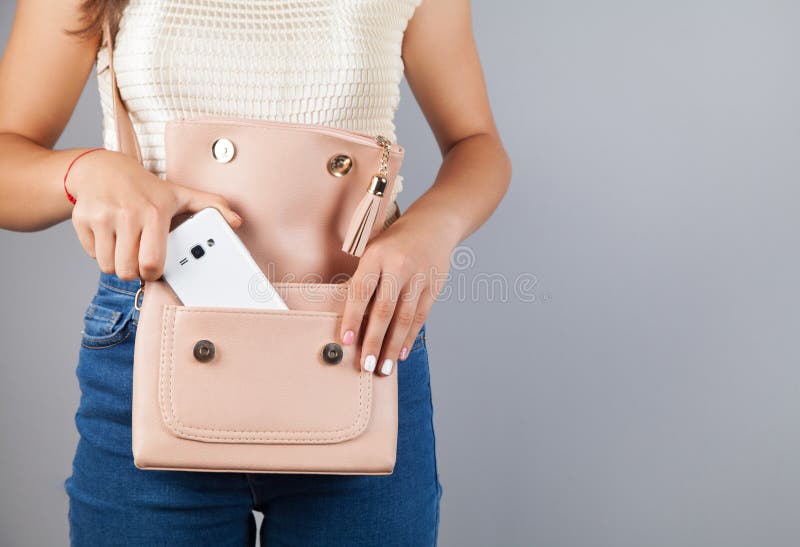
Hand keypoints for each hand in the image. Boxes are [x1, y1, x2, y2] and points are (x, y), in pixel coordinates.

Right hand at [67, 149, 241, 280]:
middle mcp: (127, 214)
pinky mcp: (81, 219)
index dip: (153, 273)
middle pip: (126, 270)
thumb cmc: (146, 188)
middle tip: (138, 258)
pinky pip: (91, 254)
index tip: (154, 267)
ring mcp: (101, 216)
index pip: (151, 263)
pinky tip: (109, 235)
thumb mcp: (181, 194)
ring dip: (116, 264)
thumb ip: (212, 207)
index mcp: (154, 212)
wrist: (101, 169)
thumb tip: (237, 221)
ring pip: (108, 266)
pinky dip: (99, 252)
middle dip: (133, 271)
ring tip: (125, 246)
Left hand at [339, 214, 453, 375]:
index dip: (353, 318)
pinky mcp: (434, 287)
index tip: (346, 341)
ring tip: (384, 368)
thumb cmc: (394, 243)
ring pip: (404, 319)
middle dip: (374, 341)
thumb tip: (350, 320)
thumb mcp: (373, 251)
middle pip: (384, 310)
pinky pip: (420, 317)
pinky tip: (401, 353)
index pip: (361, 291)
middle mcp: (399, 266)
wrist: (432, 225)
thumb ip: (362, 280)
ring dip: (393, 346)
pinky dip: (409, 337)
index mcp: (377, 255)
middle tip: (366, 365)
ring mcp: (419, 278)